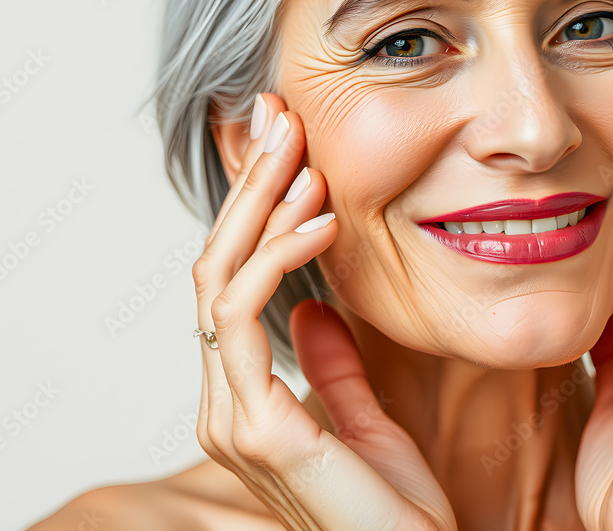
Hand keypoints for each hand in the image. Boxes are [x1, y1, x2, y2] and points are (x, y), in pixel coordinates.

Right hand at [193, 92, 456, 530]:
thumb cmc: (397, 509)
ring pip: (218, 281)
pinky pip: (243, 321)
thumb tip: (313, 312)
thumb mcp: (365, 418)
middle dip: (247, 189)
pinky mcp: (257, 429)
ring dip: (259, 211)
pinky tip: (320, 223)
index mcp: (243, 394)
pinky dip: (276, 261)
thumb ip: (334, 366)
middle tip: (279, 120)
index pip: (233, 280)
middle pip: (215, 266)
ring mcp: (230, 414)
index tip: (288, 149)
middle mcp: (223, 399)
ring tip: (303, 160)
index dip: (254, 210)